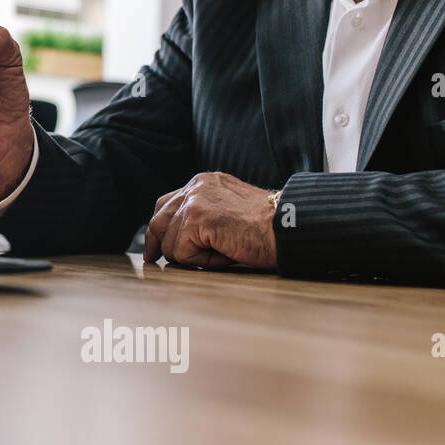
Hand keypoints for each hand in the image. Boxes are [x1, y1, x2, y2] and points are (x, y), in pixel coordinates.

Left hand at [143, 172, 278, 269]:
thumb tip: (175, 240)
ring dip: (193, 256)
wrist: (289, 227)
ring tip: (223, 252)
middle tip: (155, 260)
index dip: (159, 228)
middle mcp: (196, 187)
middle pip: (158, 219)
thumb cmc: (268, 228)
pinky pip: (182, 252)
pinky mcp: (196, 219)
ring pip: (171, 242)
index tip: (156, 248)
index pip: (167, 204)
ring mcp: (195, 201)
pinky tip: (225, 254)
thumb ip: (203, 216)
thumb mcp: (229, 214)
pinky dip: (202, 261)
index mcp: (204, 183)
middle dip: (158, 243)